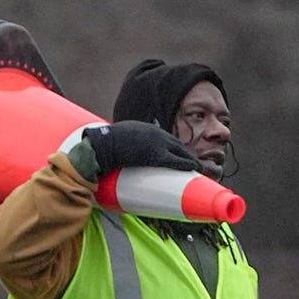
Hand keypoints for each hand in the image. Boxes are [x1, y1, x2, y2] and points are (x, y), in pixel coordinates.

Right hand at [81, 120, 200, 175]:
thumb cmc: (103, 145)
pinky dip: (187, 164)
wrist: (102, 144)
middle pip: (176, 144)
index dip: (174, 149)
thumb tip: (115, 160)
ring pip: (180, 151)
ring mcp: (158, 144)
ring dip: (189, 160)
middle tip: (192, 164)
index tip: (178, 156)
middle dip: (185, 154)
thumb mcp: (116, 140)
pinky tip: (195, 168)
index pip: (166, 139)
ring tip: (196, 169)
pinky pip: (177, 161)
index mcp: (146, 130)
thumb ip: (122, 148)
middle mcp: (156, 134)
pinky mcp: (157, 156)